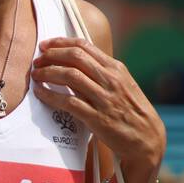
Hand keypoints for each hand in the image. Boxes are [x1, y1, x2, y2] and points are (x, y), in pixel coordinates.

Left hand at [30, 35, 165, 182]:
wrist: (147, 139)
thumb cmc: (131, 112)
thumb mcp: (123, 85)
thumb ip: (103, 72)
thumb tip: (76, 61)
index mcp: (116, 69)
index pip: (84, 46)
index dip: (61, 43)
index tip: (45, 45)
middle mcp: (110, 80)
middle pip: (74, 57)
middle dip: (51, 55)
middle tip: (37, 60)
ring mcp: (104, 98)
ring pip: (70, 76)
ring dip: (48, 73)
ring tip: (36, 75)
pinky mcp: (97, 118)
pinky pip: (68, 102)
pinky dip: (50, 95)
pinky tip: (40, 93)